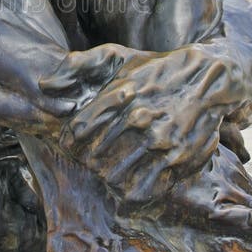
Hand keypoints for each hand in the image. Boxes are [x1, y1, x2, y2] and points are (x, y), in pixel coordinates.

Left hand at [44, 44, 246, 205]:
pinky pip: (144, 191)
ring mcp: (160, 142)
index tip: (74, 144)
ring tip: (113, 171)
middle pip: (93, 159)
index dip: (70, 143)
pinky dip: (132, 195)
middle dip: (89, 161)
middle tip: (95, 158)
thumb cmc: (153, 70)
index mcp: (119, 95)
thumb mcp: (115, 56)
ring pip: (115, 178)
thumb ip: (76, 66)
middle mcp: (138, 119)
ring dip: (109, 179)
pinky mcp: (179, 160)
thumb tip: (44, 84)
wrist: (207, 80)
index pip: (77, 132)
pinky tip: (131, 187)